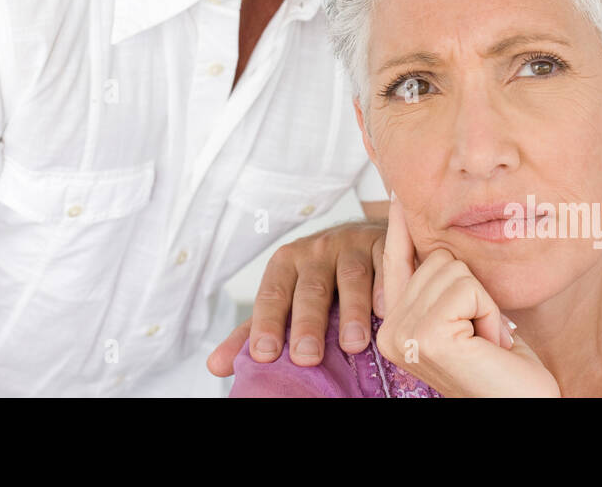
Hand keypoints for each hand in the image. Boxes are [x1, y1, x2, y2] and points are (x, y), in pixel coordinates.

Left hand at [206, 219, 387, 375]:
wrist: (362, 237)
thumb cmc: (320, 277)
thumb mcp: (286, 297)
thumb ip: (254, 330)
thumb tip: (215, 366)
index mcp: (285, 263)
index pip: (272, 295)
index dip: (266, 324)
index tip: (264, 354)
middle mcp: (315, 251)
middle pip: (310, 288)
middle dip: (307, 324)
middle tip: (306, 357)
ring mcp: (351, 245)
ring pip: (350, 276)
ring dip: (352, 311)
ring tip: (352, 345)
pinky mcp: (382, 243)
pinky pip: (385, 263)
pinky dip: (386, 288)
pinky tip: (384, 312)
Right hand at [375, 194, 559, 397]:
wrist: (520, 408)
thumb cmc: (502, 367)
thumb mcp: (466, 317)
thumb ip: (443, 284)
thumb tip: (440, 233)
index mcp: (394, 325)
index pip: (395, 260)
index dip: (401, 225)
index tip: (399, 192)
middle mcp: (390, 330)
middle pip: (436, 256)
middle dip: (473, 288)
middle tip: (481, 332)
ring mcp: (404, 333)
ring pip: (453, 267)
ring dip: (483, 302)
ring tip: (485, 340)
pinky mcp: (427, 336)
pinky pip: (467, 287)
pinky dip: (489, 312)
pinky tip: (488, 344)